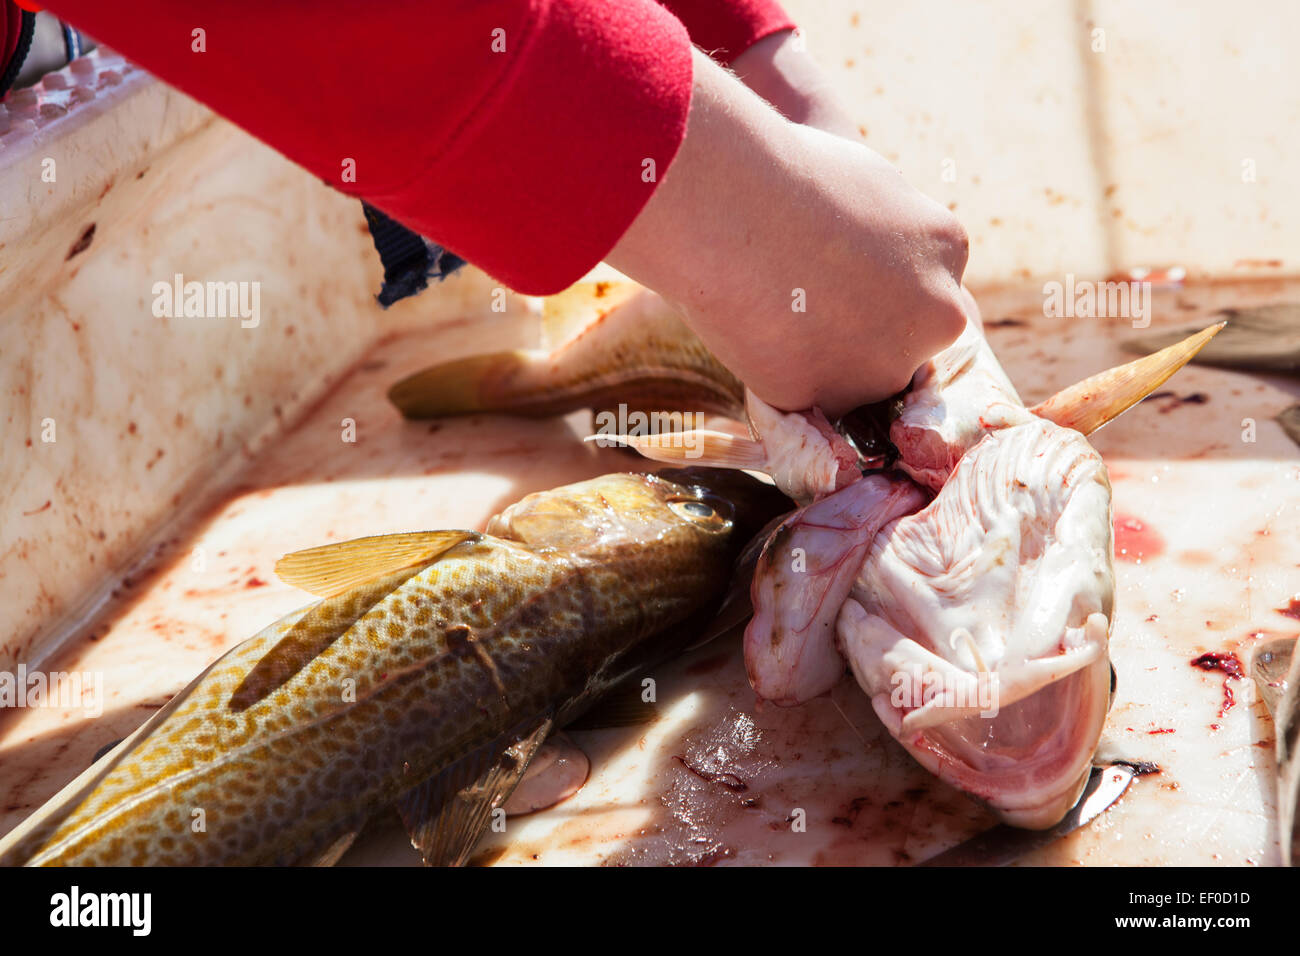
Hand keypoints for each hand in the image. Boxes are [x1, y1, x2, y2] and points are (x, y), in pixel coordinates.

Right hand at [607, 48, 968, 416]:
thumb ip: (886, 226)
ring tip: (769, 316)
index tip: (837, 285)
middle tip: (801, 306)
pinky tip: (754, 338)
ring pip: (858, 377)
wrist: (734, 209)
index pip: (925, 291)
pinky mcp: (836, 398)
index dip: (878, 292)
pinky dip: (783, 377)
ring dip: (824, 361)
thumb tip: (876, 246)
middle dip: (861, 332)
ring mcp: (889, 363)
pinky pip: (808, 397)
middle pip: (904, 341)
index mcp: (948, 248)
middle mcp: (938, 314)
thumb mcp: (863, 182)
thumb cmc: (787, 176)